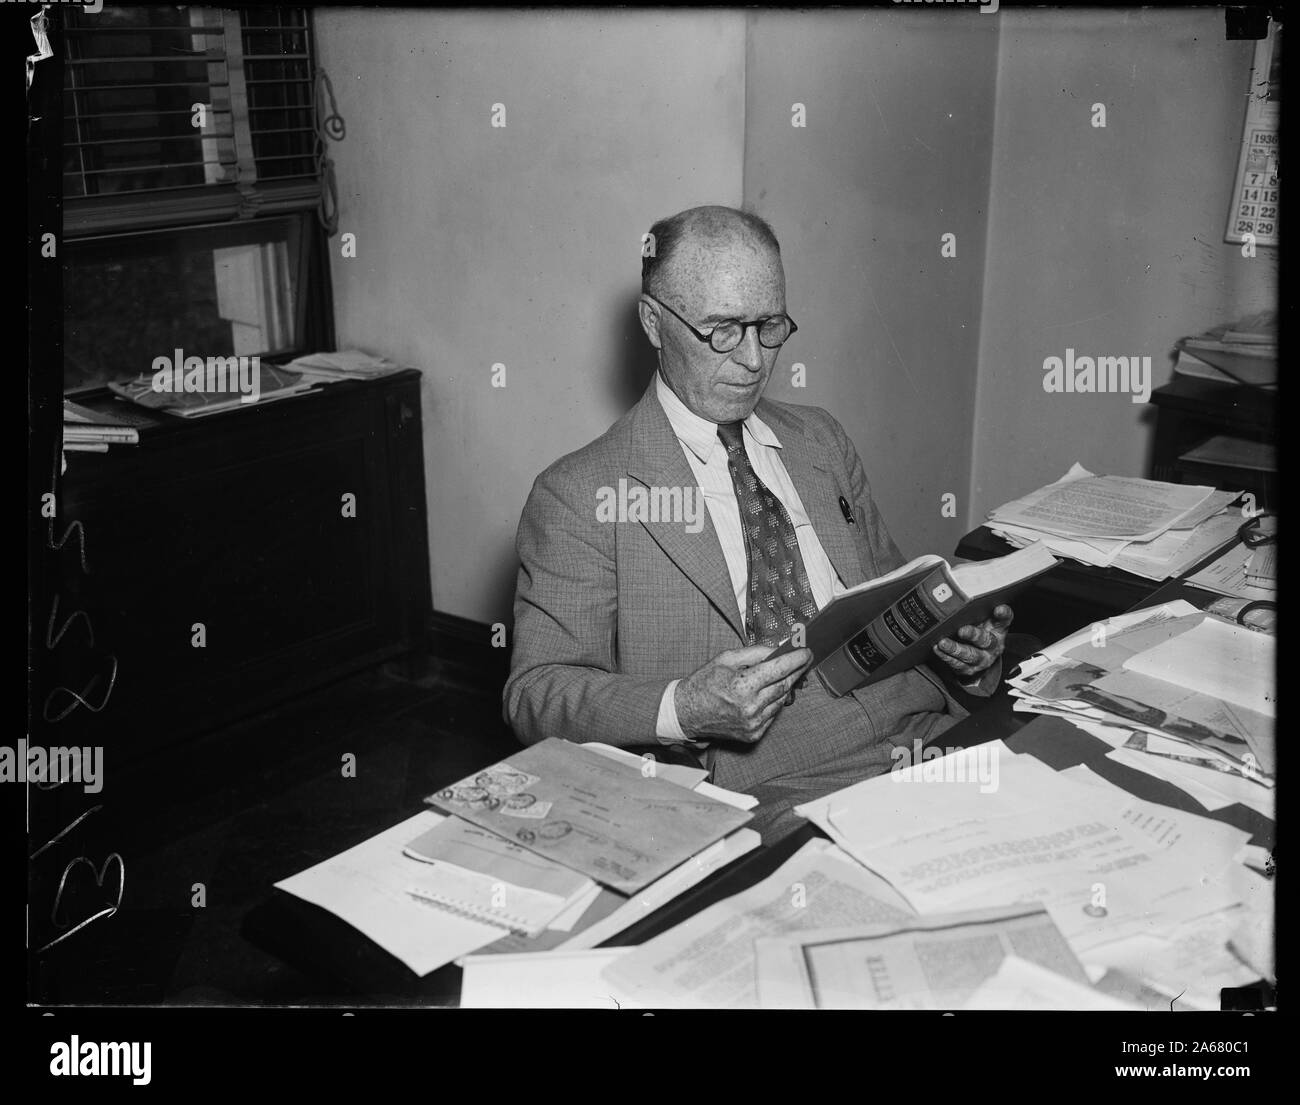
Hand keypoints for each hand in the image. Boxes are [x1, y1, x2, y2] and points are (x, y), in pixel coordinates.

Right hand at [675, 645, 813, 744]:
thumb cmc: (703, 683)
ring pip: (782, 700)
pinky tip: (767, 692)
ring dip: (785, 685)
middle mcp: (750, 706)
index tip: (806, 652)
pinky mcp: (754, 733)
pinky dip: (774, 701)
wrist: (687, 713)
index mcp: (742, 685)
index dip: (797, 659)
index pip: (780, 669)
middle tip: (802, 660)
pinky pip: (773, 713)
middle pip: (785, 684)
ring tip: (783, 674)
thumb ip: (754, 652)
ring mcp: (753, 723)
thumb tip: (778, 649)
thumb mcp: (725, 659)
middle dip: (796, 670)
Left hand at [933, 604, 1013, 679]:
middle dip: (973, 635)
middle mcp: (992, 645)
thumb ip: (977, 610)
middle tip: (961, 630)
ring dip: (955, 648)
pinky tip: (938, 649)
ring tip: (943, 643)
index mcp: (998, 630)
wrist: (979, 660)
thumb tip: (958, 595)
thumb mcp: (983, 621)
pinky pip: (956, 663)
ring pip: (969, 654)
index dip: (1003, 614)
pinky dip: (945, 656)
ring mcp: (981, 659)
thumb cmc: (978, 632)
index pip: (1004, 620)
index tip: (998, 608)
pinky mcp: (968, 669)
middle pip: (985, 640)